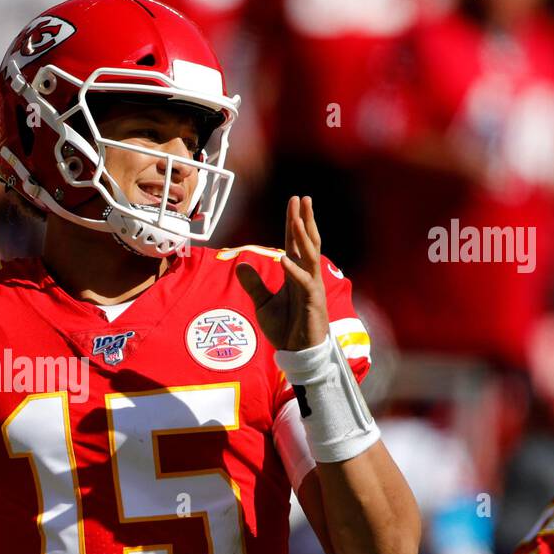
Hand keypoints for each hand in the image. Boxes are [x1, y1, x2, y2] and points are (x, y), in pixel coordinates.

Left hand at [236, 195, 329, 351]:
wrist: (297, 354)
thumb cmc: (286, 329)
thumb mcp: (263, 304)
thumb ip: (254, 284)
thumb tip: (240, 265)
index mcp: (297, 275)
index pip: (295, 244)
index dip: (294, 223)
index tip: (294, 202)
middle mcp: (307, 277)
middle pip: (308, 243)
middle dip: (305, 221)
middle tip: (303, 198)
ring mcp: (312, 288)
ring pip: (310, 257)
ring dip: (303, 238)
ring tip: (297, 219)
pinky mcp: (313, 303)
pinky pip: (304, 283)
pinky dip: (294, 271)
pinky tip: (284, 258)